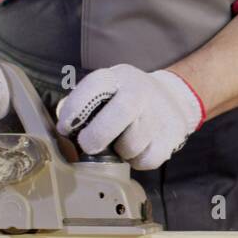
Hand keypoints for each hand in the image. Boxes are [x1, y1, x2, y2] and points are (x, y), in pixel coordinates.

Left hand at [56, 65, 204, 170]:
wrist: (172, 98)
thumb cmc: (128, 99)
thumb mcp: (109, 89)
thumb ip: (85, 105)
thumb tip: (65, 130)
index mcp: (119, 77)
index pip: (96, 86)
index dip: (76, 108)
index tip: (65, 127)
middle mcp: (140, 92)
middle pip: (122, 112)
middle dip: (98, 135)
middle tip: (88, 146)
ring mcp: (158, 114)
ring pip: (132, 144)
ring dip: (120, 151)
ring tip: (121, 142)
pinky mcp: (172, 136)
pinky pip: (147, 160)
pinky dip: (137, 160)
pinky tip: (138, 149)